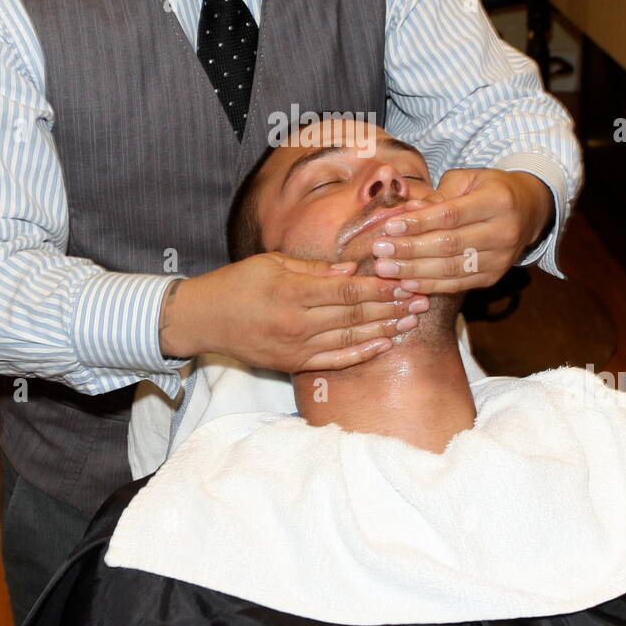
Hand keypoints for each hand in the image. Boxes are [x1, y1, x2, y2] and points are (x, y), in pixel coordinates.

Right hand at [158, 254, 429, 371]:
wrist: (204, 319)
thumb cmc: (239, 282)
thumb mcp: (272, 262)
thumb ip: (315, 268)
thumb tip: (354, 269)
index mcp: (292, 291)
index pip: (347, 290)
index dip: (380, 286)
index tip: (406, 278)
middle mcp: (296, 322)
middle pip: (354, 314)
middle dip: (391, 305)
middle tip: (421, 298)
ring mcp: (295, 347)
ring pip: (350, 338)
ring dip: (384, 328)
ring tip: (412, 319)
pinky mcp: (292, 364)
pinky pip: (334, 361)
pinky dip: (361, 353)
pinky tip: (385, 343)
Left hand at [369, 168, 553, 294]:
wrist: (528, 211)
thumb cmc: (489, 189)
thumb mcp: (467, 180)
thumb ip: (438, 196)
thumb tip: (409, 210)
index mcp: (497, 201)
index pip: (451, 216)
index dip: (419, 223)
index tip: (390, 226)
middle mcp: (504, 232)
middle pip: (449, 245)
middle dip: (410, 250)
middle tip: (380, 250)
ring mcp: (501, 259)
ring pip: (451, 269)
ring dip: (414, 271)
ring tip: (385, 268)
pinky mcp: (493, 277)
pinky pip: (457, 284)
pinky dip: (430, 285)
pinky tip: (405, 283)